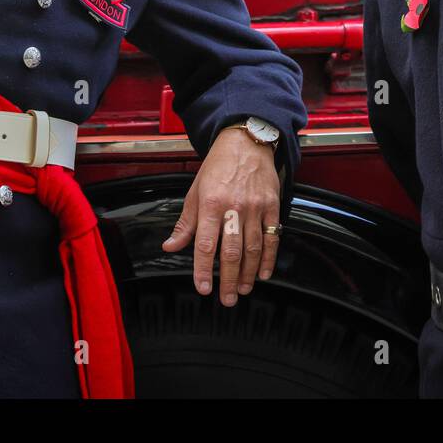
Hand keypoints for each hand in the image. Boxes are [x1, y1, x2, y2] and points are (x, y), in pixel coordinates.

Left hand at [162, 125, 281, 305]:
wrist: (246, 143)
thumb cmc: (217, 167)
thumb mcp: (195, 192)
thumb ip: (186, 223)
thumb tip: (170, 246)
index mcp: (210, 204)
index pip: (204, 244)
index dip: (203, 270)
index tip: (203, 288)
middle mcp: (234, 207)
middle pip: (231, 251)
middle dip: (228, 280)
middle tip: (226, 299)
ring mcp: (256, 207)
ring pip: (253, 248)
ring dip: (248, 273)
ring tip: (242, 289)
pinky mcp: (272, 206)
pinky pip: (272, 237)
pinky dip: (268, 258)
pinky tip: (263, 273)